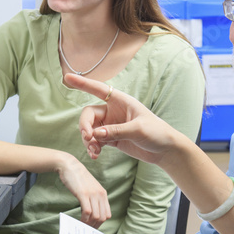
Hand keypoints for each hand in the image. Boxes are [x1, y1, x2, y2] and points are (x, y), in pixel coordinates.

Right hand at [56, 154, 110, 227]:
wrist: (70, 165)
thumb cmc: (77, 178)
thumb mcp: (90, 188)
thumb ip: (92, 198)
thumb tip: (90, 213)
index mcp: (103, 194)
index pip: (107, 214)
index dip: (100, 223)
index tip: (93, 227)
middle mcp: (100, 194)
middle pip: (103, 217)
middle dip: (95, 226)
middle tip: (87, 230)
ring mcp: (92, 194)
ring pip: (96, 216)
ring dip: (89, 224)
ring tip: (82, 226)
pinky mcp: (83, 194)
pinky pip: (87, 211)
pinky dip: (84, 219)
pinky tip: (79, 220)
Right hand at [65, 73, 183, 166]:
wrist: (166, 150)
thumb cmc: (157, 133)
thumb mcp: (138, 129)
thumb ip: (115, 131)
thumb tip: (95, 134)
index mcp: (121, 101)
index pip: (98, 89)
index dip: (83, 83)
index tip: (67, 78)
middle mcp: (114, 111)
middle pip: (89, 114)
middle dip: (85, 126)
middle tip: (88, 138)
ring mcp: (111, 125)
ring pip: (90, 129)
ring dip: (88, 140)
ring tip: (94, 151)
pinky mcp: (111, 139)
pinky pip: (95, 141)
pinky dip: (93, 147)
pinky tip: (95, 155)